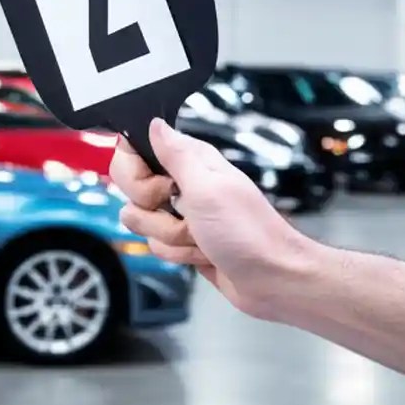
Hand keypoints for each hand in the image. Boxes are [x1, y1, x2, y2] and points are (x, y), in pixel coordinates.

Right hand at [110, 118, 311, 320]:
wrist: (273, 280)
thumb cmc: (248, 233)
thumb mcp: (208, 188)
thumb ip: (177, 154)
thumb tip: (155, 123)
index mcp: (190, 161)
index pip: (133, 152)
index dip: (135, 173)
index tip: (160, 189)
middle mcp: (182, 184)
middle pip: (132, 192)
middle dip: (154, 212)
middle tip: (188, 214)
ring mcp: (182, 214)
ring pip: (142, 222)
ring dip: (171, 238)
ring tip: (202, 238)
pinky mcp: (182, 240)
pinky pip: (156, 246)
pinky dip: (179, 255)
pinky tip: (204, 254)